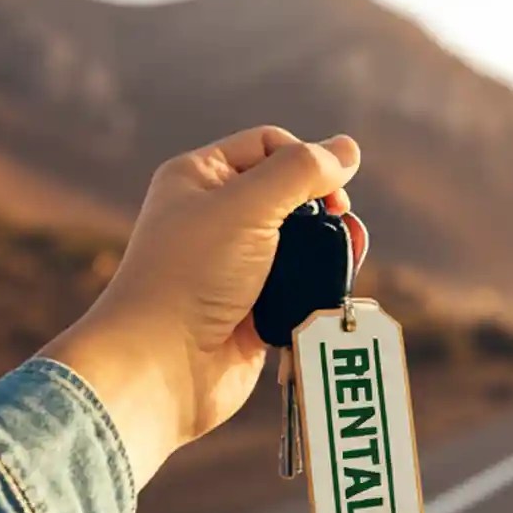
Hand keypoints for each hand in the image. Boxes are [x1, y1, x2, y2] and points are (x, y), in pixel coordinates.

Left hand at [41, 126, 361, 488]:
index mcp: (201, 178)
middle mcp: (216, 217)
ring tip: (347, 260)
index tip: (330, 194)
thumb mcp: (246, 206)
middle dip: (325, 208)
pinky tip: (331, 293)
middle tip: (341, 226)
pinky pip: (302, 287)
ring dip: (329, 249)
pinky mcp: (257, 308)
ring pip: (304, 243)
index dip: (307, 159)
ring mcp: (238, 266)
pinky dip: (320, 288)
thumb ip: (302, 170)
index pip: (270, 145)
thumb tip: (349, 148)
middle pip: (293, 194)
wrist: (163, 368)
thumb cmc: (190, 278)